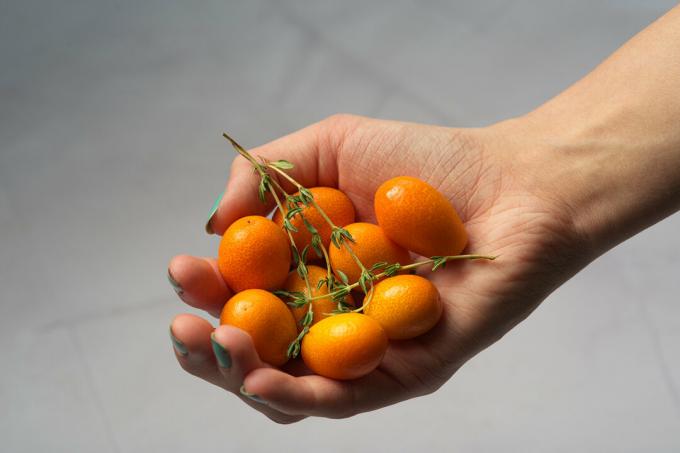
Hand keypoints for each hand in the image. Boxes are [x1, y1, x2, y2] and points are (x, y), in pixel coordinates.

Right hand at [168, 114, 590, 422]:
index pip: (240, 296)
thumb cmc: (427, 162)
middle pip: (254, 353)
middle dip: (209, 348)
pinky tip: (263, 378)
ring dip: (243, 377)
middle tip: (186, 326)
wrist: (513, 183)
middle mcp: (329, 317)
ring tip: (219, 346)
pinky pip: (350, 398)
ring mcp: (366, 352)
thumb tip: (212, 222)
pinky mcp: (408, 372)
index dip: (203, 291)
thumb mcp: (331, 147)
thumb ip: (267, 174)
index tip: (181, 270)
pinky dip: (302, 395)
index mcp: (307, 272)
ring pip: (291, 387)